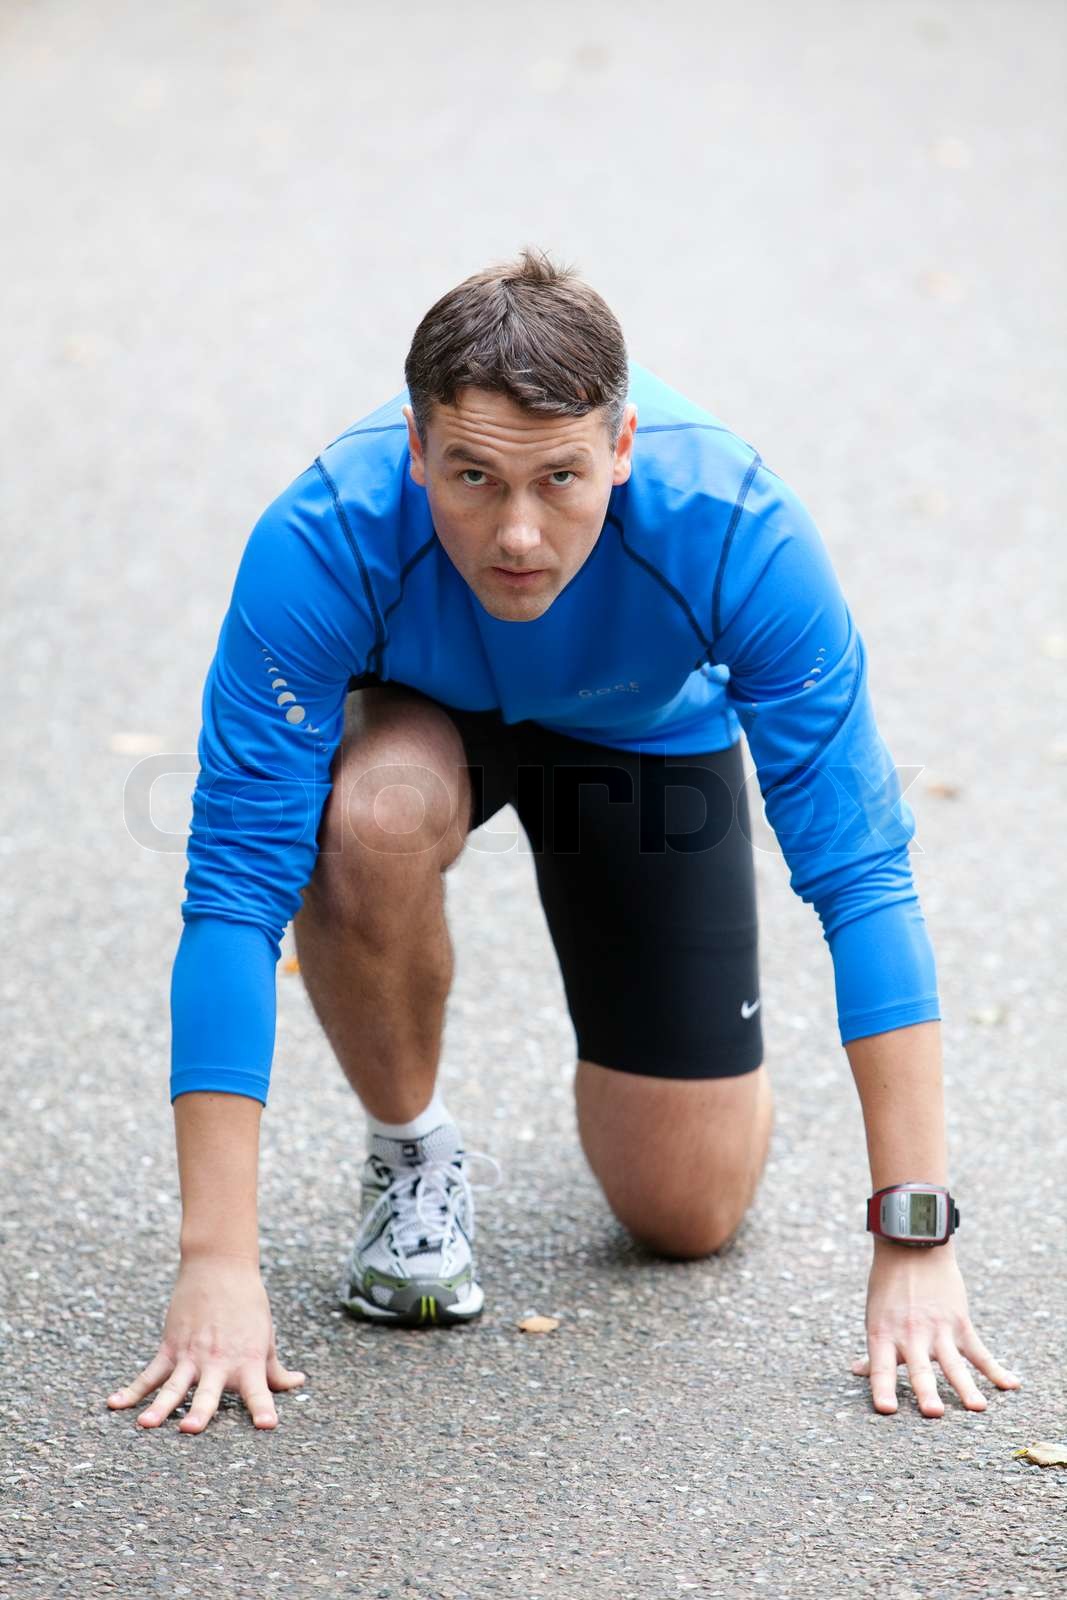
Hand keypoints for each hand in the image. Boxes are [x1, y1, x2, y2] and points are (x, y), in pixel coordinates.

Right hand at [106, 1254, 305, 1432]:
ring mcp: (191, 1355)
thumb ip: (275, 1369)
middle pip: (208, 1392)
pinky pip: (149, 1374)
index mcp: (247, 1362)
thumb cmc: (248, 1305)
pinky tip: (115, 1403)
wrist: (220, 1266)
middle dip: (200, 1411)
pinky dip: (131, 1390)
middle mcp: (218, 1362)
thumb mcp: (265, 1337)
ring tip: (146, 1424)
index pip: (259, 1391)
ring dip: (160, 1406)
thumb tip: (297, 1384)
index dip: (264, 1408)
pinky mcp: (171, 1347)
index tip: (267, 1425)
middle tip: (191, 1429)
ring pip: (173, 1386)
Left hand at [852, 1239, 1019, 1416]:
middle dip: (926, 1391)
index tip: (886, 1410)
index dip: (882, 1388)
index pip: (881, 1367)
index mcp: (883, 1334)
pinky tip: (1010, 1384)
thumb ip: (874, 1349)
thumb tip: (857, 1371)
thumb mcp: (875, 1315)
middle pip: (919, 1369)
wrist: (913, 1248)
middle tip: (933, 1413)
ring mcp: (937, 1329)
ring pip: (953, 1364)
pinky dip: (995, 1369)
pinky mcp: (959, 1323)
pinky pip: (979, 1351)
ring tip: (977, 1407)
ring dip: (965, 1386)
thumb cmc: (888, 1285)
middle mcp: (910, 1334)